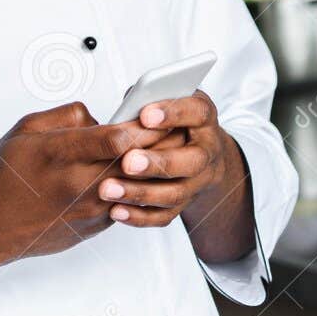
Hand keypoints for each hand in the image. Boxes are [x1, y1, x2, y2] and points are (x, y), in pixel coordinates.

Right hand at [0, 102, 163, 267]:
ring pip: (138, 184)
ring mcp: (88, 209)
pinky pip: (126, 201)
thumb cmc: (0, 178)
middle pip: (136, 161)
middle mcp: (77, 184)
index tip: (155, 111)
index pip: (116, 137)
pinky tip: (142, 173)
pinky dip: (137, 187)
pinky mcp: (94, 226)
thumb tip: (101, 116)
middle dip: (159, 142)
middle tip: (175, 126)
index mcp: (59, 154)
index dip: (142, 123)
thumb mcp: (24, 130)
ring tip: (167, 148)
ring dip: (155, 166)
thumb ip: (67, 116)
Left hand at [96, 90, 238, 229]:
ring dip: (140, 193)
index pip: (197, 113)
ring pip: (176, 192)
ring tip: (108, 189)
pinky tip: (116, 210)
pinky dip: (139, 216)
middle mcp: (208, 152)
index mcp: (204, 119)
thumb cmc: (175, 120)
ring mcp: (199, 182)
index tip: (145, 116)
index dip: (173, 114)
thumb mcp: (166, 99)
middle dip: (158, 163)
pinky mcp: (185, 204)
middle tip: (128, 162)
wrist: (199, 151)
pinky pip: (165, 215)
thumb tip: (126, 108)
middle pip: (192, 161)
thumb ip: (148, 99)